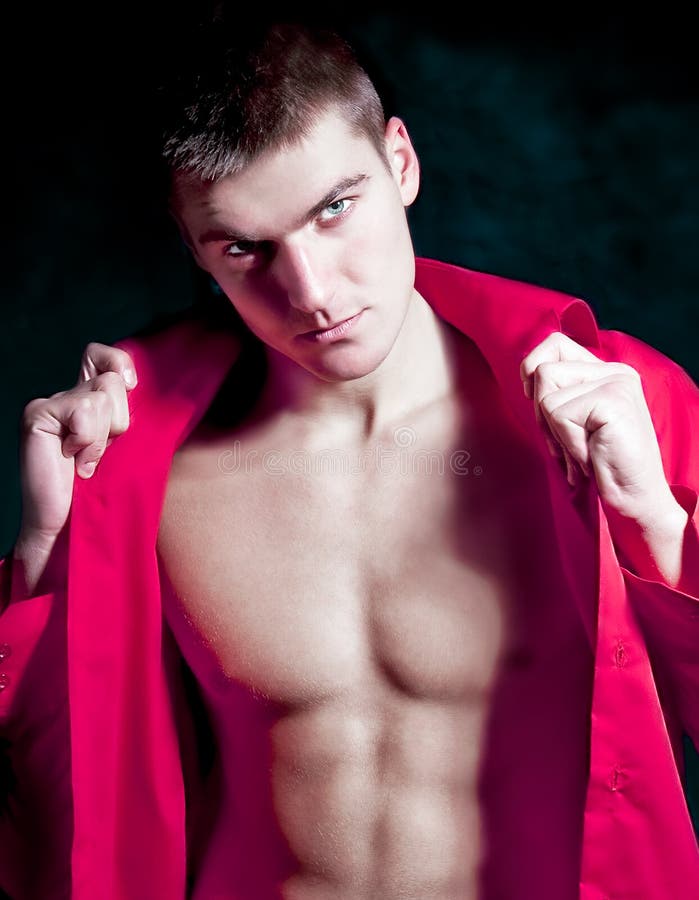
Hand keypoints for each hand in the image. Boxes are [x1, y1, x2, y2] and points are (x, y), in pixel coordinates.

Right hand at [18, 342, 137, 541]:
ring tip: (87, 461)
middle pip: (112, 380)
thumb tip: (141, 390)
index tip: (132, 387)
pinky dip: (87, 441)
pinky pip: (83, 413)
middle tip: (104, 451)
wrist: (69, 524)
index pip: (104, 357)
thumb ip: (127, 417)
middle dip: (119, 420)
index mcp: (88, 401)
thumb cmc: (99, 491)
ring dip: (103, 437)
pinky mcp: (38, 415)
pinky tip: (75, 462)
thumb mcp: (124, 449)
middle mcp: (67, 396)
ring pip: (100, 397)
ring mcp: (50, 404)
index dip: (120, 364)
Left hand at [520, 332, 677, 528]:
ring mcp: (616, 383)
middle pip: (543, 371)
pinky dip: (567, 443)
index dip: (532, 368)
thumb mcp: (573, 421)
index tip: (534, 399)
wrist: (634, 499)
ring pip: (547, 395)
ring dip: (555, 433)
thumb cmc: (599, 465)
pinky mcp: (613, 400)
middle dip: (541, 415)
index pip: (555, 344)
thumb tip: (527, 374)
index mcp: (606, 371)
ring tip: (580, 451)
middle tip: (567, 443)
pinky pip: (559, 415)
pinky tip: (589, 457)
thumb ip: (558, 392)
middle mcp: (614, 371)